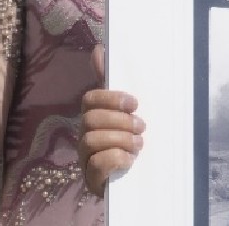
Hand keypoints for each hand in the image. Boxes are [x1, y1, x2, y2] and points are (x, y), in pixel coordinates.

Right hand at [79, 45, 144, 196]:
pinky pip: (98, 164)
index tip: (135, 103)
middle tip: (141, 127)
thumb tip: (99, 48)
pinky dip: (117, 159)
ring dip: (122, 141)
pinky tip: (130, 161)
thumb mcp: (129, 109)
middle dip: (121, 122)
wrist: (143, 178)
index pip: (90, 99)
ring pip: (93, 140)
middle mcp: (85, 136)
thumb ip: (115, 81)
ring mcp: (86, 159)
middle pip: (91, 119)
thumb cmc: (134, 137)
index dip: (112, 98)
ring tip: (138, 146)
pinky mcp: (92, 180)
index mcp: (95, 117)